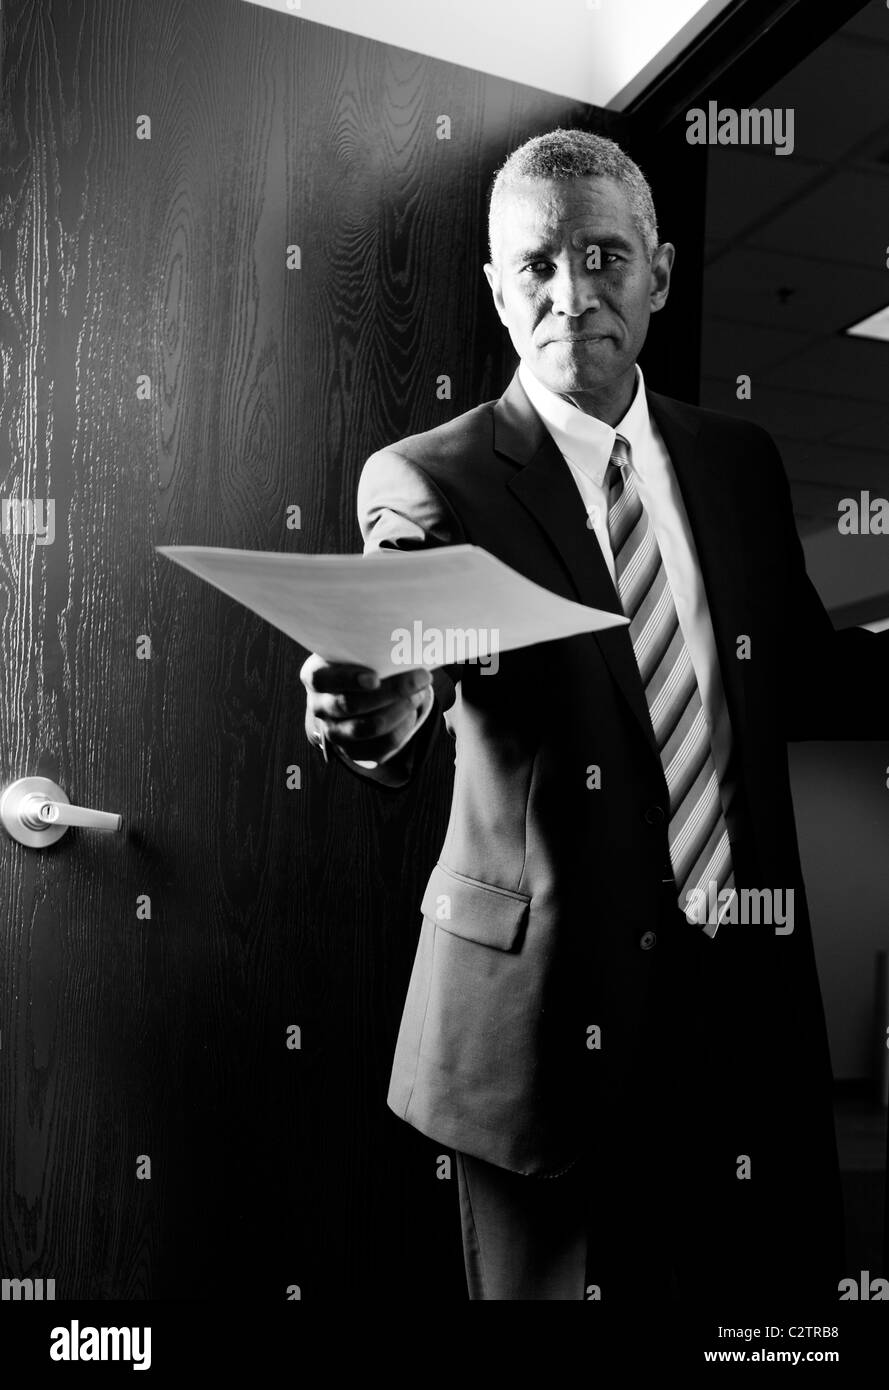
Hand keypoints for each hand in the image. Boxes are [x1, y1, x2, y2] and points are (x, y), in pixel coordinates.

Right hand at [300, 655, 432, 763]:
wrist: (353, 695)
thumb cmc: (359, 665)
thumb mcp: (357, 653)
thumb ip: (372, 648)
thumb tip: (407, 641)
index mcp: (315, 676)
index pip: (322, 679)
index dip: (348, 679)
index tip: (375, 677)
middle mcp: (319, 706)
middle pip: (351, 705)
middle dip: (391, 691)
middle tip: (420, 677)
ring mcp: (335, 732)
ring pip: (369, 727)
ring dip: (400, 709)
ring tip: (419, 692)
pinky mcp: (354, 750)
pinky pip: (382, 745)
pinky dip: (403, 727)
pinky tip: (412, 710)